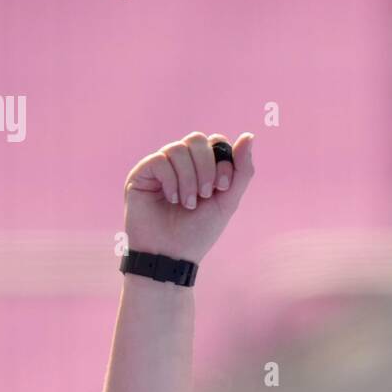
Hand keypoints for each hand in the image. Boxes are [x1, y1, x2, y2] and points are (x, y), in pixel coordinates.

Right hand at [123, 131, 255, 264]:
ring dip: (189, 178)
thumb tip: (250, 136)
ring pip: (178, 148)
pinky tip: (172, 199)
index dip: (222, 161)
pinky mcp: (142, 173)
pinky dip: (171, 180)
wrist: (172, 255)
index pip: (216, 142)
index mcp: (203, 167)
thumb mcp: (227, 201)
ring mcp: (161, 166)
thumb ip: (241, 171)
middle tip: (205, 195)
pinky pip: (159, 160)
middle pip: (197, 139)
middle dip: (206, 167)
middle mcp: (181, 163)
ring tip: (187, 203)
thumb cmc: (199, 232)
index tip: (223, 188)